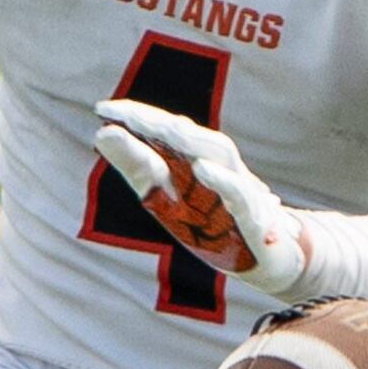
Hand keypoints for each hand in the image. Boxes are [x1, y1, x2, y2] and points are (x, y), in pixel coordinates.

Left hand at [92, 98, 314, 290]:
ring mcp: (238, 188)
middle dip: (157, 122)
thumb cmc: (213, 224)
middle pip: (190, 135)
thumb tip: (102, 133)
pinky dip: (223, 180)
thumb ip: (138, 166)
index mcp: (195, 160)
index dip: (138, 118)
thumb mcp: (166, 196)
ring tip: (156, 127)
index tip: (102, 109)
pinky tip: (200, 169)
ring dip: (188, 139)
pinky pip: (240, 193)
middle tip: (121, 112)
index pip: (166, 131)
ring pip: (218, 153)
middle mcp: (218, 167)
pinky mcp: (254, 216)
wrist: (265, 260)